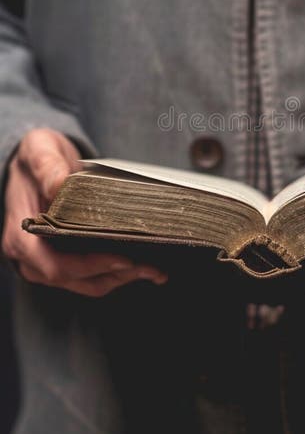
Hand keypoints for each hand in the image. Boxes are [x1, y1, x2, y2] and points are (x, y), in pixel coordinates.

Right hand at [1, 128, 167, 295]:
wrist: (36, 162)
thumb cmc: (36, 157)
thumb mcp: (38, 150)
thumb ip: (47, 167)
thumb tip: (59, 185)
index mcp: (21, 237)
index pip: (56, 266)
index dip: (91, 267)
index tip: (123, 259)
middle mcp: (33, 258)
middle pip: (77, 279)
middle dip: (117, 275)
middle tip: (151, 266)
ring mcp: (49, 262)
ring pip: (88, 283)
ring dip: (122, 278)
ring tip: (154, 269)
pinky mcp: (66, 259)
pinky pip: (91, 275)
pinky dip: (117, 272)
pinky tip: (142, 264)